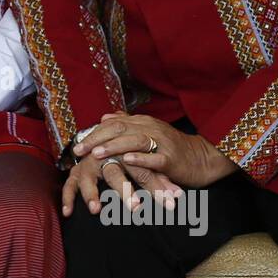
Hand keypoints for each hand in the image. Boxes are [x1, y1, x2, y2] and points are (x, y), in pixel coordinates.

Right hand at [60, 148, 183, 218]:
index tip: (167, 204)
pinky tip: (68, 213)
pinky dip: (68, 198)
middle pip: (115, 172)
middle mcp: (104, 156)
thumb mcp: (146, 169)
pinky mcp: (76, 173)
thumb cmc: (130, 160)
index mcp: (125, 151)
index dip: (156, 187)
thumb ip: (160, 182)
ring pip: (88, 178)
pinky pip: (69, 185)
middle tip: (135, 208)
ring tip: (96, 209)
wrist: (106, 143)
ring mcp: (87, 164)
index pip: (143, 169)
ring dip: (91, 193)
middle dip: (124, 191)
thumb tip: (179, 197)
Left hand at [65, 112, 236, 216]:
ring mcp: (162, 142)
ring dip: (114, 147)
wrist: (202, 159)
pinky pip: (154, 157)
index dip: (93, 133)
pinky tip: (127, 160)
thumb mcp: (148, 133)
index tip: (76, 146)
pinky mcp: (171, 159)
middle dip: (97, 139)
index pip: (113, 123)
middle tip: (79, 150)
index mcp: (142, 123)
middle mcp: (150, 128)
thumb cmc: (171, 149)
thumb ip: (127, 124)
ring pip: (134, 140)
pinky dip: (140, 158)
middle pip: (119, 129)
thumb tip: (106, 117)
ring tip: (97, 154)